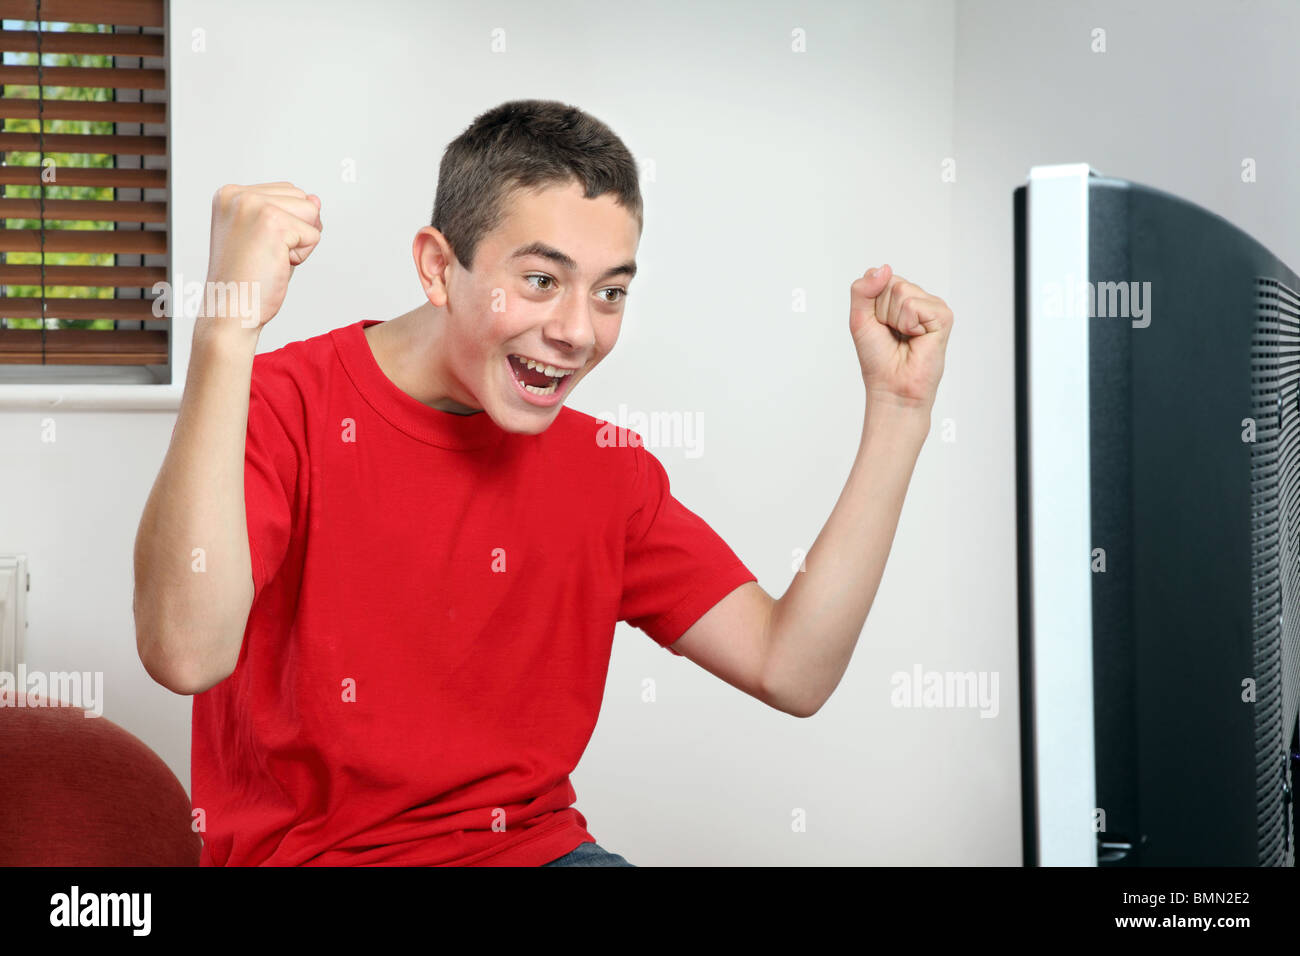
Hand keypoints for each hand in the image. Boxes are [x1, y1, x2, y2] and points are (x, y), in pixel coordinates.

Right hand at [202, 181, 322, 329]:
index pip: (287, 192)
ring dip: (300, 243)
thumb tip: (316, 200)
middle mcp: (238, 194)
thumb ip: (291, 215)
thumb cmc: (247, 281)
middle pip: (302, 198)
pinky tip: (275, 265)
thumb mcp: (269, 238)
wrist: (230, 312)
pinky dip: (302, 256)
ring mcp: (253, 205)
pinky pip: (313, 235)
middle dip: (296, 231)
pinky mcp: (272, 222)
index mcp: (231, 194)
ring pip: (311, 213)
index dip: (287, 225)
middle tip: (265, 255)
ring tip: (270, 258)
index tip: (257, 246)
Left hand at [848, 264, 953, 412]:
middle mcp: (918, 297)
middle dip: (881, 312)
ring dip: (894, 319)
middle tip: (892, 334)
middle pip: (890, 283)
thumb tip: (884, 268)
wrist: (891, 386)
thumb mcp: (859, 318)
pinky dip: (908, 325)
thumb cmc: (877, 357)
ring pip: (901, 292)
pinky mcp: (943, 316)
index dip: (870, 305)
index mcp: (899, 296)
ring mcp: (933, 306)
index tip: (878, 326)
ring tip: (904, 337)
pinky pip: (914, 305)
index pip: (879, 277)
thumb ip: (863, 289)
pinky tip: (916, 339)